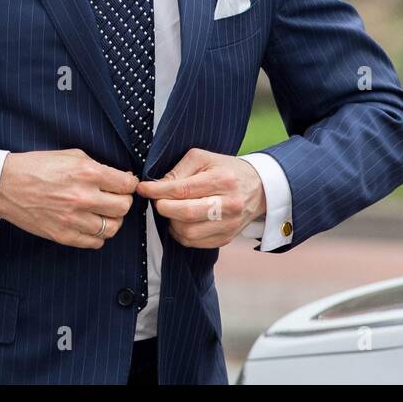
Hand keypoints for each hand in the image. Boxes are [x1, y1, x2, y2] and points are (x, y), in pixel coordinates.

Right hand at [0, 149, 137, 248]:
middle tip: (114, 198)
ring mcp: (73, 219)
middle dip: (123, 202)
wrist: (6, 184)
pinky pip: (95, 242)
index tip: (125, 184)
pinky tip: (91, 224)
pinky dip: (98, 235)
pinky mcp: (63, 235)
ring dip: (112, 220)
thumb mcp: (71, 155)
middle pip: (123, 207)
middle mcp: (83, 197)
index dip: (129, 184)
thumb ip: (97, 166)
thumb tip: (120, 177)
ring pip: (112, 228)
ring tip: (103, 213)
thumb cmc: (37, 167)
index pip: (126, 184)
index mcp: (87, 173)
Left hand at [135, 148, 265, 247]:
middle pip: (186, 213)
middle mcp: (229, 204)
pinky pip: (195, 243)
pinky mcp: (226, 238)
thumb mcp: (204, 158)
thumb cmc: (226, 169)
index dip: (159, 191)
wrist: (259, 187)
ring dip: (171, 223)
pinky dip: (181, 234)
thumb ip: (179, 170)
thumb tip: (156, 186)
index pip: (183, 189)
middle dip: (163, 208)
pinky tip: (180, 222)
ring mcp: (229, 224)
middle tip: (157, 201)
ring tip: (171, 211)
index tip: (143, 189)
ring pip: (188, 232)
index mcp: (223, 180)